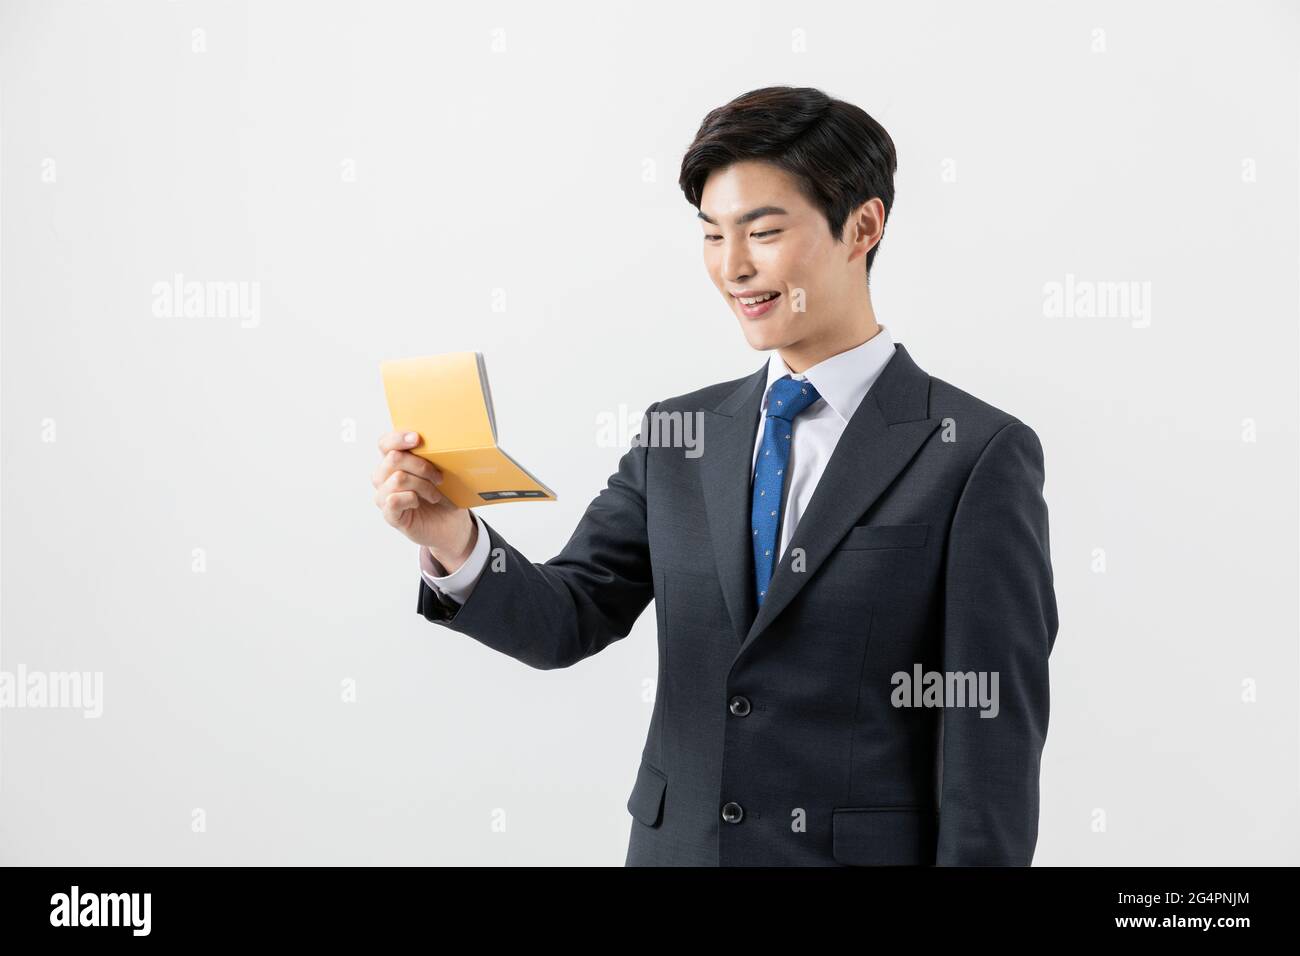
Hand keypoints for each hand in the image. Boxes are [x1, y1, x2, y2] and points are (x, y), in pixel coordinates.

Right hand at [373, 431, 475, 571]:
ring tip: (435, 495)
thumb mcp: (442, 472)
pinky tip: (419, 503)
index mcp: (394, 461)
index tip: (418, 439)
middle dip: (421, 465)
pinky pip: (394, 500)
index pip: (385, 443)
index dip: (399, 438)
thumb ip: (433, 456)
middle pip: (393, 458)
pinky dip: (411, 499)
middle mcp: (384, 477)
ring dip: (423, 485)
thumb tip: (441, 441)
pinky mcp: (390, 514)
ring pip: (398, 478)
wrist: (451, 524)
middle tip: (439, 477)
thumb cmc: (444, 495)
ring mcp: (384, 496)